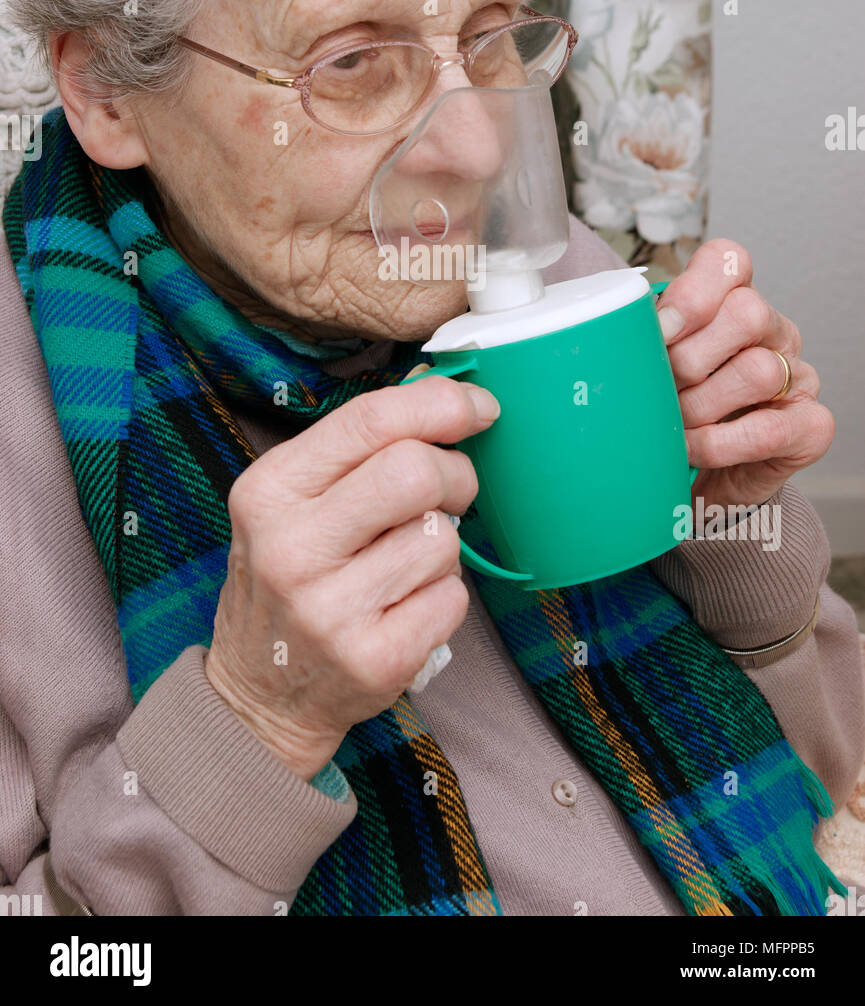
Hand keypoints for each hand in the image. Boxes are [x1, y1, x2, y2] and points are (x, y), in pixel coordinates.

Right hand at [204, 374, 498, 780]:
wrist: (258, 694)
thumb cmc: (289, 578)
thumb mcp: (291, 502)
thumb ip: (356, 448)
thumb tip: (440, 390)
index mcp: (269, 490)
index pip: (371, 419)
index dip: (441, 402)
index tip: (478, 405)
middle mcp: (292, 548)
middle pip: (416, 471)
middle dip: (456, 474)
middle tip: (452, 492)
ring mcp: (330, 611)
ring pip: (444, 538)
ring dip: (444, 545)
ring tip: (405, 564)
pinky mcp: (373, 660)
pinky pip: (453, 598)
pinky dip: (445, 596)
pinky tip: (405, 608)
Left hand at [655, 238, 833, 512]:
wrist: (700, 480)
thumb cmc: (674, 411)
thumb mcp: (650, 366)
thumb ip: (639, 338)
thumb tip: (615, 331)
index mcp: (733, 303)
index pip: (729, 262)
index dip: (693, 292)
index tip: (661, 328)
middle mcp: (773, 333)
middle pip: (748, 312)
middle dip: (690, 357)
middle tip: (661, 387)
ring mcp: (798, 378)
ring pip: (758, 370)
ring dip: (701, 404)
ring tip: (673, 422)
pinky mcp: (811, 427)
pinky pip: (768, 430)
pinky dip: (718, 443)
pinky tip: (690, 448)